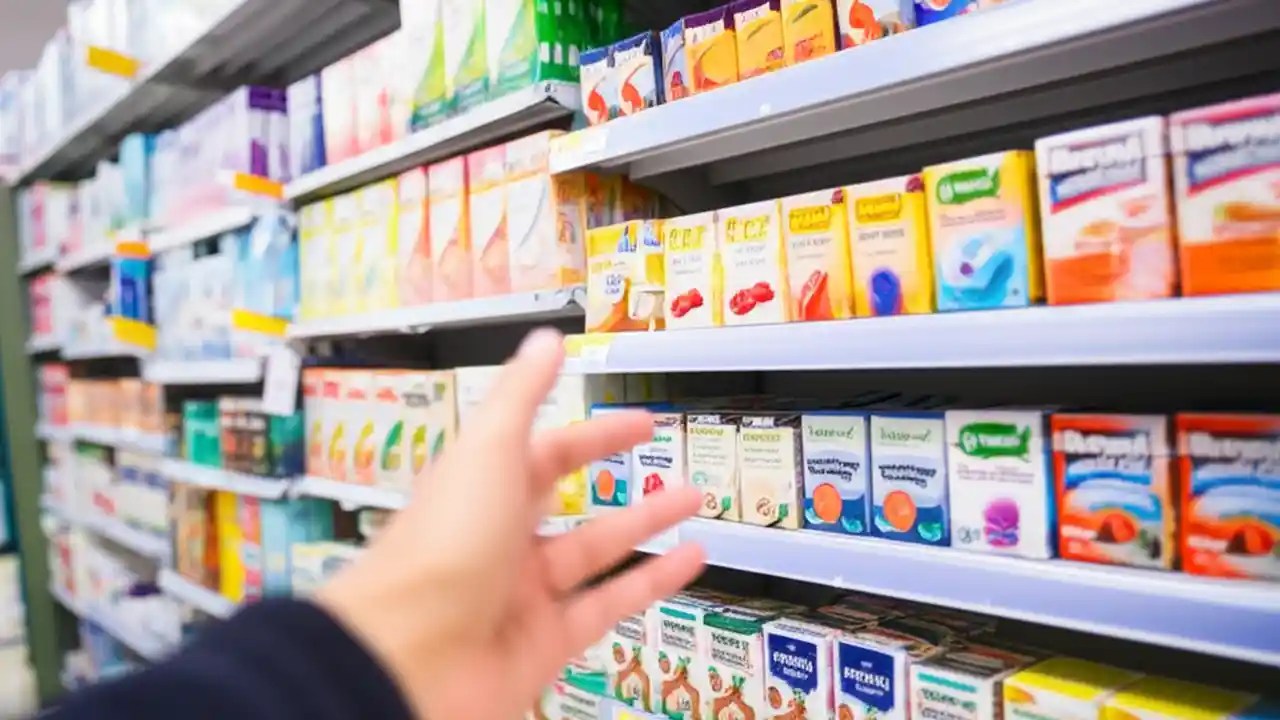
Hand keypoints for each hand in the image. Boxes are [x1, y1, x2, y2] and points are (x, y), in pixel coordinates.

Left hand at [316, 328, 705, 718]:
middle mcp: (500, 540)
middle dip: (617, 478)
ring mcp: (523, 594)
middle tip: (662, 457)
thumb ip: (521, 395)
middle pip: (568, 502)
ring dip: (646, 526)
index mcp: (480, 489)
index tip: (635, 421)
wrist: (412, 657)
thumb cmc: (439, 548)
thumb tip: (545, 341)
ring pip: (596, 552)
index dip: (592, 434)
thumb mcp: (486, 450)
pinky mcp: (547, 641)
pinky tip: (688, 561)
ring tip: (692, 501)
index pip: (544, 451)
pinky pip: (609, 604)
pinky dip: (652, 582)